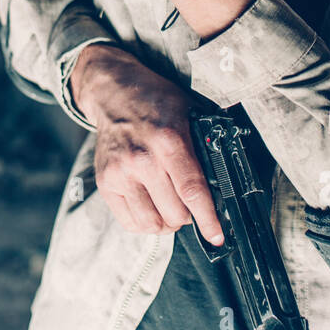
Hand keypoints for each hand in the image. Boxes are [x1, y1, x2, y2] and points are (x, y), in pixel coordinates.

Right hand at [71, 44, 224, 243]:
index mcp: (169, 142)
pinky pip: (130, 222)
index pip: (192, 191)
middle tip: (189, 207)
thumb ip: (203, 146)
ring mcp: (121, 174)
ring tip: (170, 210)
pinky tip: (152, 209)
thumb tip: (224, 181)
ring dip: (166, 223)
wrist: (114, 92)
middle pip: (174, 213)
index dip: (208, 219)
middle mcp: (142, 160)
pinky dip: (145, 224)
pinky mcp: (106, 183)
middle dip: (188, 217)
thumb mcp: (188, 113)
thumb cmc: (155, 102)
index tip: (217, 236)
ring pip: (152, 223)